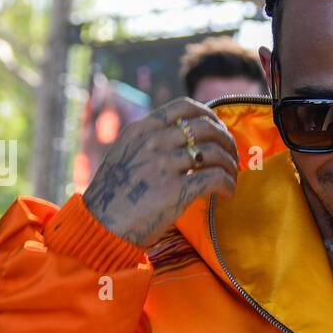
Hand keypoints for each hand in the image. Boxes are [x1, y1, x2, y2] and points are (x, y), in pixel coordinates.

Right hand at [83, 97, 239, 248]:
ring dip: (230, 166)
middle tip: (232, 157)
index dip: (209, 115)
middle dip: (226, 141)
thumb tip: (179, 136)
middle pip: (206, 128)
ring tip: (231, 177)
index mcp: (142, 130)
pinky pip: (215, 179)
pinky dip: (228, 185)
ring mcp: (164, 165)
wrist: (100, 225)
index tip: (219, 129)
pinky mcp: (176, 191)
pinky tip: (227, 195)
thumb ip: (148, 142)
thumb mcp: (124, 154)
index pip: (185, 107)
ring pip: (215, 153)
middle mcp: (154, 142)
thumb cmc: (112, 194)